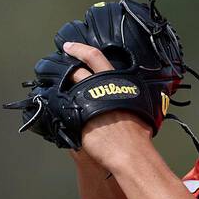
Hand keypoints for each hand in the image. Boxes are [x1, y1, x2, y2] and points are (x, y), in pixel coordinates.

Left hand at [62, 41, 153, 171]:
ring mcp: (85, 102)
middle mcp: (98, 88)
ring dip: (62, 88)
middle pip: (76, 70)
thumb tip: (131, 98)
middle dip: (65, 65)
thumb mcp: (140, 108)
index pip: (95, 57)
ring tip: (59, 90)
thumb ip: (130, 98)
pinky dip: (60, 108)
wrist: (129, 152)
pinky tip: (58, 110)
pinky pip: (63, 109)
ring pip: (67, 89)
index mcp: (115, 81)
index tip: (69, 46)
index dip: (79, 49)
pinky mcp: (76, 118)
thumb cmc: (138, 135)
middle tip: (59, 63)